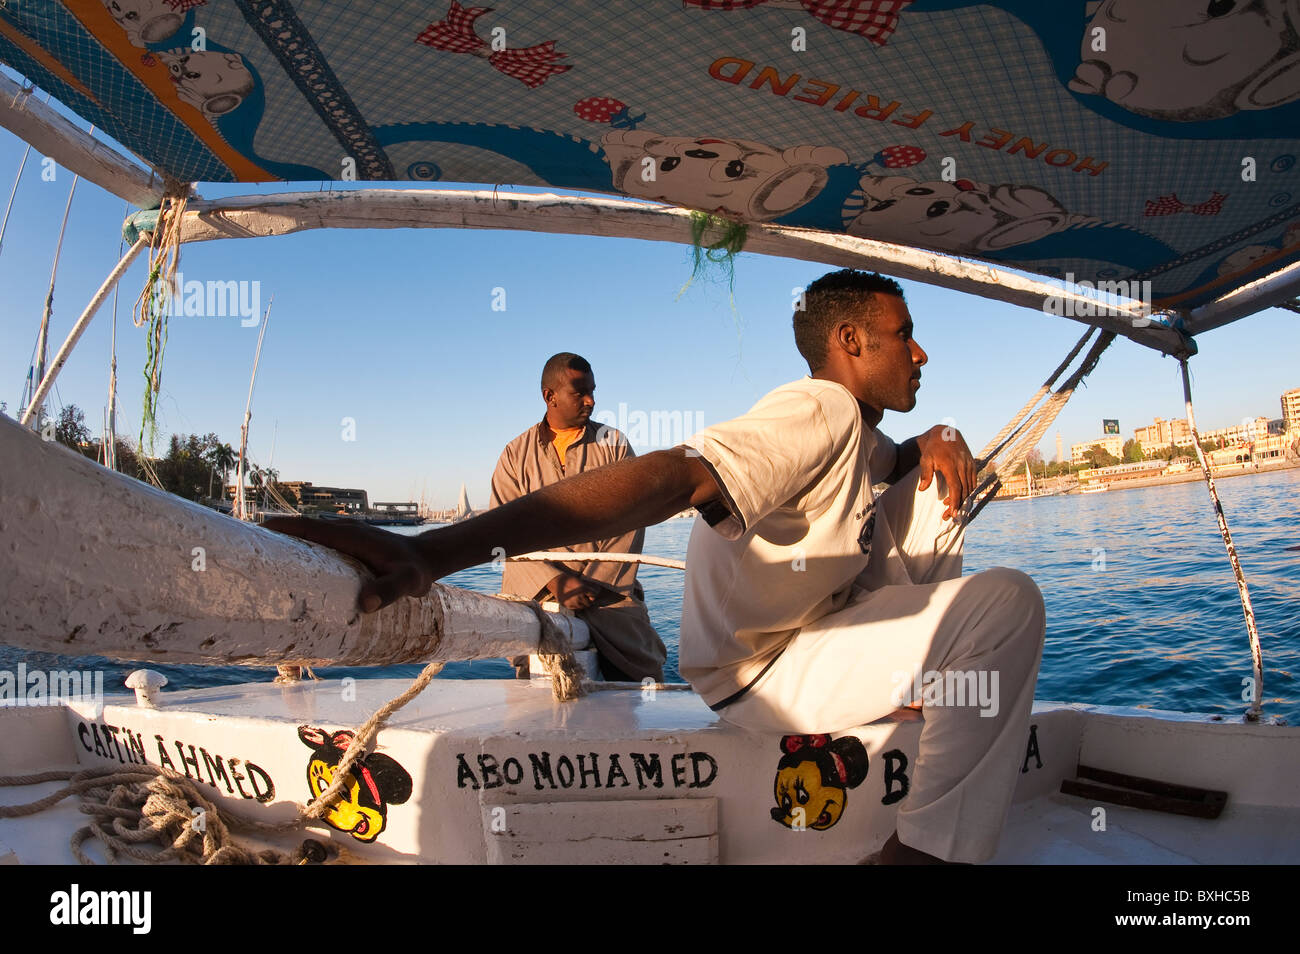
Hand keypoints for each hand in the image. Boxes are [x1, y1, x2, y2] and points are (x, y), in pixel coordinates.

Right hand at [262, 517, 433, 612]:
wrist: (427, 560)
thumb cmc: (415, 571)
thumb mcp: (406, 582)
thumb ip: (388, 591)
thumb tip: (364, 604)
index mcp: (348, 536)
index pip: (307, 528)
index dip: (280, 530)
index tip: (251, 536)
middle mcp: (342, 532)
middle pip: (298, 530)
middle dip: (270, 539)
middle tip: (240, 554)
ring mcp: (342, 538)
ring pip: (304, 538)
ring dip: (281, 547)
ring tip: (251, 565)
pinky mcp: (344, 548)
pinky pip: (314, 546)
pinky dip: (296, 553)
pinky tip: (285, 572)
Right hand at [548, 570, 599, 610]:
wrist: (557, 582)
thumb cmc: (570, 580)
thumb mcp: (580, 582)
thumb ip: (587, 590)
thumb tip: (593, 598)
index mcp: (583, 589)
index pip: (593, 596)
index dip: (592, 596)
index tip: (590, 596)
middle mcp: (579, 597)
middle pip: (588, 604)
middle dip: (587, 601)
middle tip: (584, 598)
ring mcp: (573, 602)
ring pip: (582, 607)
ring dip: (582, 604)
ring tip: (578, 599)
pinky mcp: (568, 605)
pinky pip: (575, 609)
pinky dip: (575, 606)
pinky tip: (573, 601)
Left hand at [916, 424, 976, 520]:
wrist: (946, 433)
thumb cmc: (933, 447)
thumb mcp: (925, 459)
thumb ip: (925, 474)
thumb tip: (922, 489)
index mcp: (951, 465)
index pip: (956, 488)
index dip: (955, 501)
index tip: (952, 513)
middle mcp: (963, 466)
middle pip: (964, 491)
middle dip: (957, 505)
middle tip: (948, 516)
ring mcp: (969, 465)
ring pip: (970, 487)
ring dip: (962, 499)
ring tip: (950, 507)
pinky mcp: (973, 464)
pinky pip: (973, 481)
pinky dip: (968, 491)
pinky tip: (959, 495)